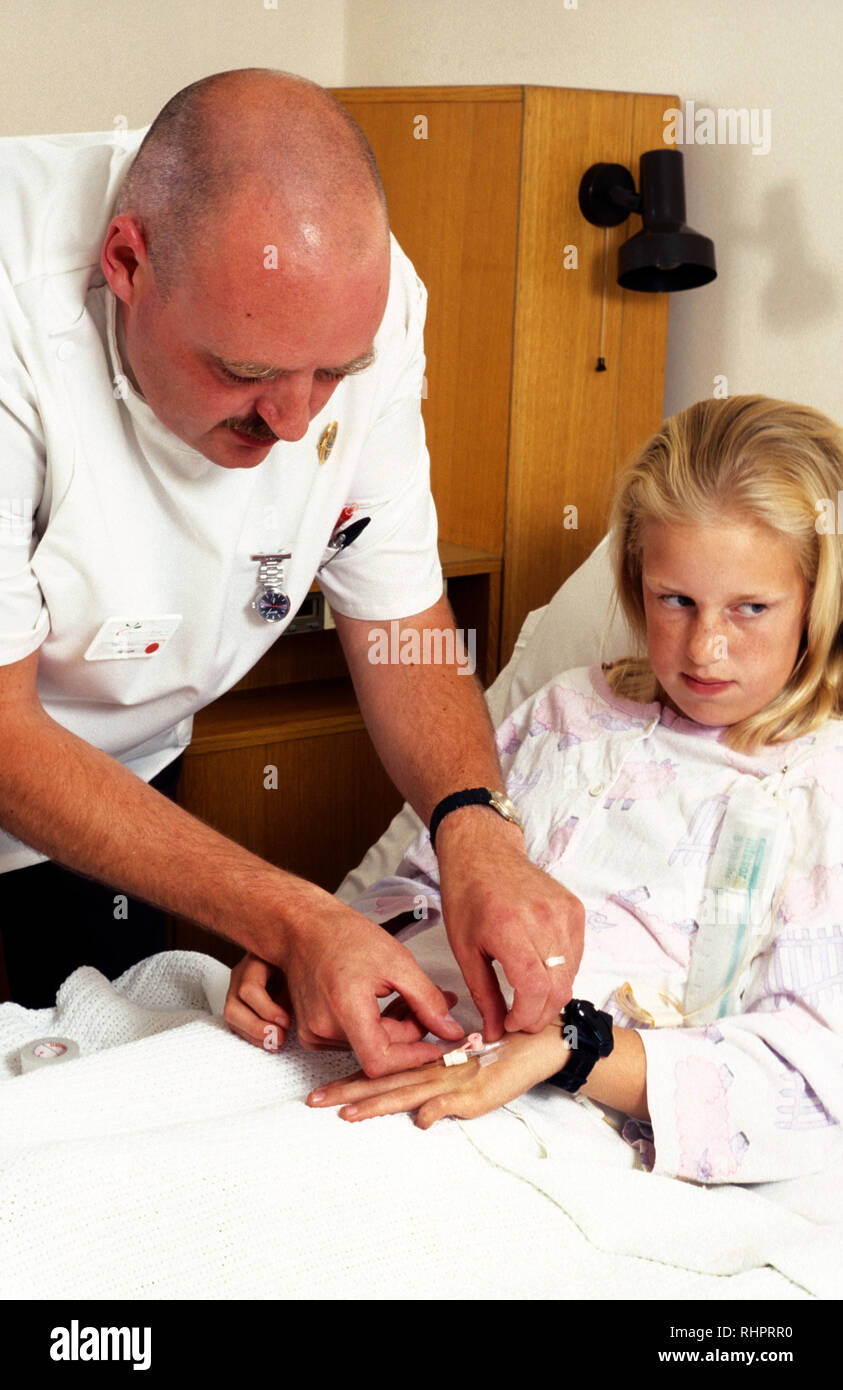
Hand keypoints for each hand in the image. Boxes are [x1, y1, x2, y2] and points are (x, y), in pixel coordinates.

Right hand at [224, 953, 292, 1050]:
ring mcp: (234, 991)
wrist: (288, 960)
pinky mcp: (237, 1006)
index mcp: (255, 961)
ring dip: (255, 1036)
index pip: (249, 989)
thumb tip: (301, 1016)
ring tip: (277, 1042)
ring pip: (232, 1020)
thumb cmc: (294, 965)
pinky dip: (254, 1037)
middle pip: (233, 1008)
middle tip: (279, 1037)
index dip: (267, 1010)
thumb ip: (294, 990)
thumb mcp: (296, 972)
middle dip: (257, 1028)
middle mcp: (239, 976)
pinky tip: (270, 1041)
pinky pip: (237, 1026)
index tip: (286, 1022)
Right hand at [262, 898, 463, 1075]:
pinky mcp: (311, 1033)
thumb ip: (427, 1000)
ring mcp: (314, 1033)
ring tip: (406, 998)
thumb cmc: (344, 936)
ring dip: (394, 1029)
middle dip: (412, 1032)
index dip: (413, 1058)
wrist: (304, 928)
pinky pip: (352, 1041)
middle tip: (433, 1005)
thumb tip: (450, 1030)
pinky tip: (382, 1003)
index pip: (381, 1061)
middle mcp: (323, 1028)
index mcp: (344, 1009)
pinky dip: (373, 1027)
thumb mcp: (398, 961)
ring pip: (368, 1046)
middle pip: (380, 1051)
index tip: (436, 1045)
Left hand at [307, 1024, 569, 1126]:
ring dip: (378, 1104)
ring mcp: (454, 1082)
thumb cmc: (503, 1053)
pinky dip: (435, 1111)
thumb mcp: (469, 1080)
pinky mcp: (476, 1092)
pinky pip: (451, 1103)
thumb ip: (444, 1098)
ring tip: (348, 1114)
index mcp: (430, 1064)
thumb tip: (420, 1118)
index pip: (384, 1074)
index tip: (323, 1092)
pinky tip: (419, 1120)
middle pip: (385, 1083)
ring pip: (408, 1092)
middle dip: (349, 1093)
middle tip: (314, 1101)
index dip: (353, 1082)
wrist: (540, 1041)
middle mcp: (436, 1071)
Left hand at [435, 812, 584, 1039]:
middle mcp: (543, 919)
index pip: (535, 989)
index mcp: (509, 928)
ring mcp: (564, 912)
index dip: (527, 1017)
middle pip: (558, 988)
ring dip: (551, 996)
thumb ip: (484, 995)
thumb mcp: (465, 950)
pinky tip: (540, 970)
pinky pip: (576, 956)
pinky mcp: (575, 909)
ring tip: (527, 995)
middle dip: (540, 1014)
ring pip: (571, 976)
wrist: (484, 852)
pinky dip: (561, 973)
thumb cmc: (467, 897)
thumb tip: (495, 1033)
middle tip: (519, 1019)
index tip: (511, 1024)